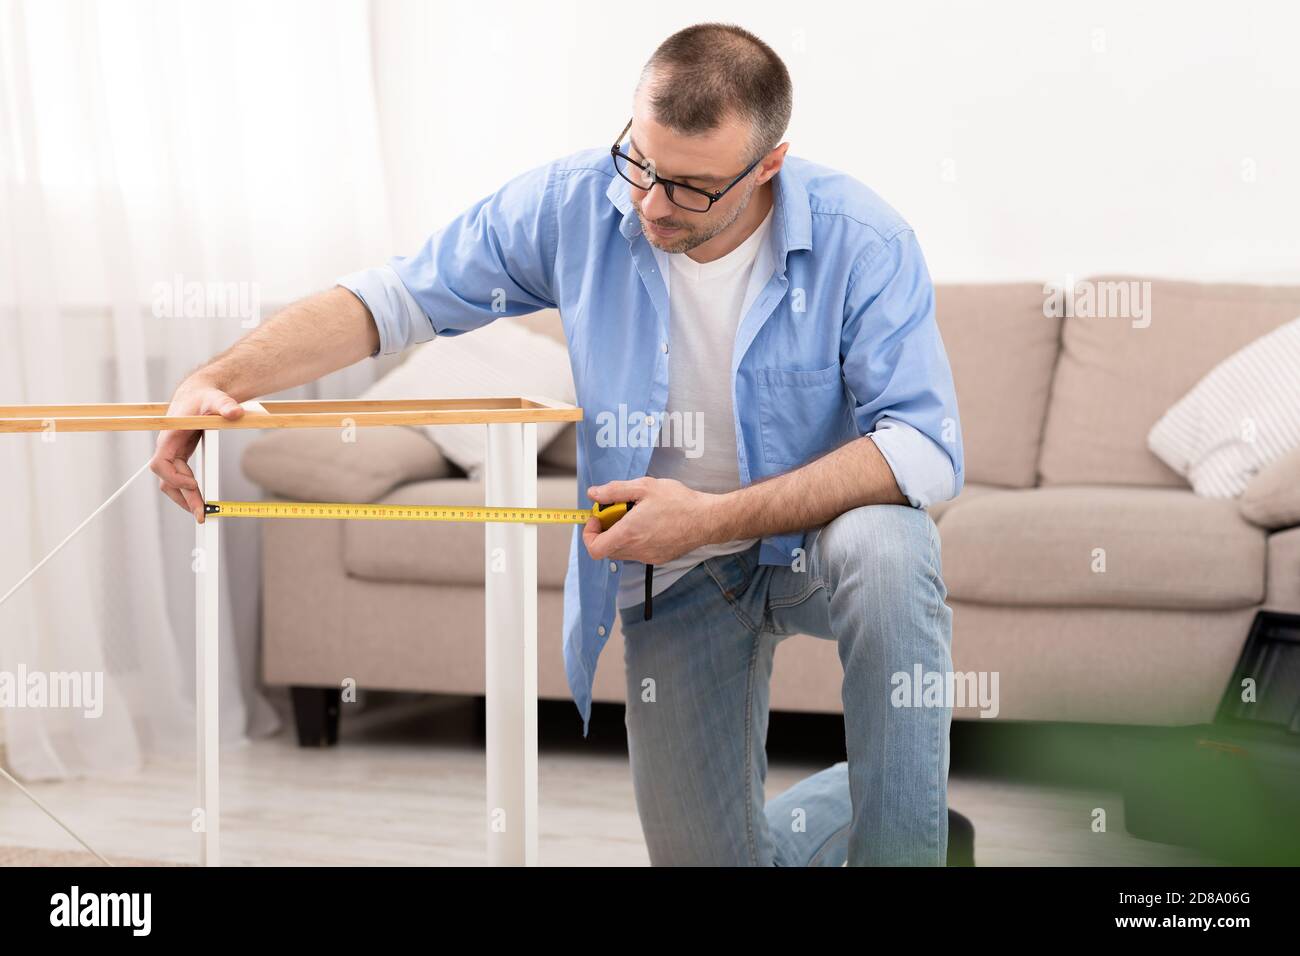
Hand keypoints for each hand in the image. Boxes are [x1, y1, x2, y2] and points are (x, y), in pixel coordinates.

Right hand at [150, 379, 244, 522]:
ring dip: (184, 498)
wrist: (200, 393)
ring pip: (171, 482)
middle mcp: (168, 447)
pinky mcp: (181, 456)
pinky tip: (200, 500)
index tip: (194, 484)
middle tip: (202, 514)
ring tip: (201, 513)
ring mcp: (173, 452)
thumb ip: (224, 404)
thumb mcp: (215, 398)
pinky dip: (188, 490)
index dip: (173, 477)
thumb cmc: (204, 396)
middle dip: (183, 497)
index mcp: (170, 435)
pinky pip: (179, 477)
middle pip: (167, 479)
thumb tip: (235, 413)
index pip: (160, 463)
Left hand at [582, 476, 720, 564]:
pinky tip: (650, 523)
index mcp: (629, 533)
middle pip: (607, 548)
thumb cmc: (679, 501)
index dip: (589, 534)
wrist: (707, 519)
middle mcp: (637, 550)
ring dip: (621, 534)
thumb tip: (593, 494)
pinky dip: (635, 539)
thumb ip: (614, 490)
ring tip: (636, 514)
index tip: (598, 518)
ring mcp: (648, 557)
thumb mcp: (644, 487)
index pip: (595, 548)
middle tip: (618, 511)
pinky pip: (637, 552)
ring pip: (622, 550)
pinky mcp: (658, 558)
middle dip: (606, 530)